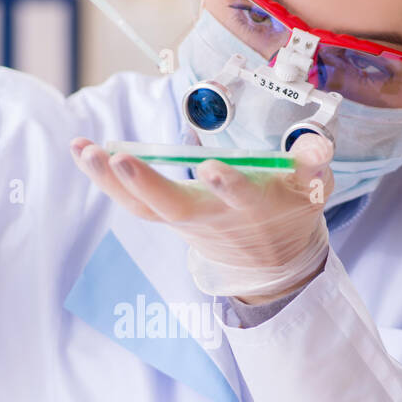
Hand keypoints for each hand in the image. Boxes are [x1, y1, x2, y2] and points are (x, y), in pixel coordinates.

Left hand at [70, 132, 333, 300]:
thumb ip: (315, 164)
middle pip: (175, 206)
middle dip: (147, 184)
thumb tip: (318, 143)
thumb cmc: (291, 207)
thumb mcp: (316, 187)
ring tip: (83, 149)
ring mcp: (184, 220)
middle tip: (120, 159)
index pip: (241, 197)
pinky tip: (83, 151)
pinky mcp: (167, 217)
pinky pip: (131, 202)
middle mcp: (212, 217)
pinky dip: (104, 178)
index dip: (228, 185)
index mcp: (253, 206)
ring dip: (110, 181)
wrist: (272, 257)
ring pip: (144, 207)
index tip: (212, 167)